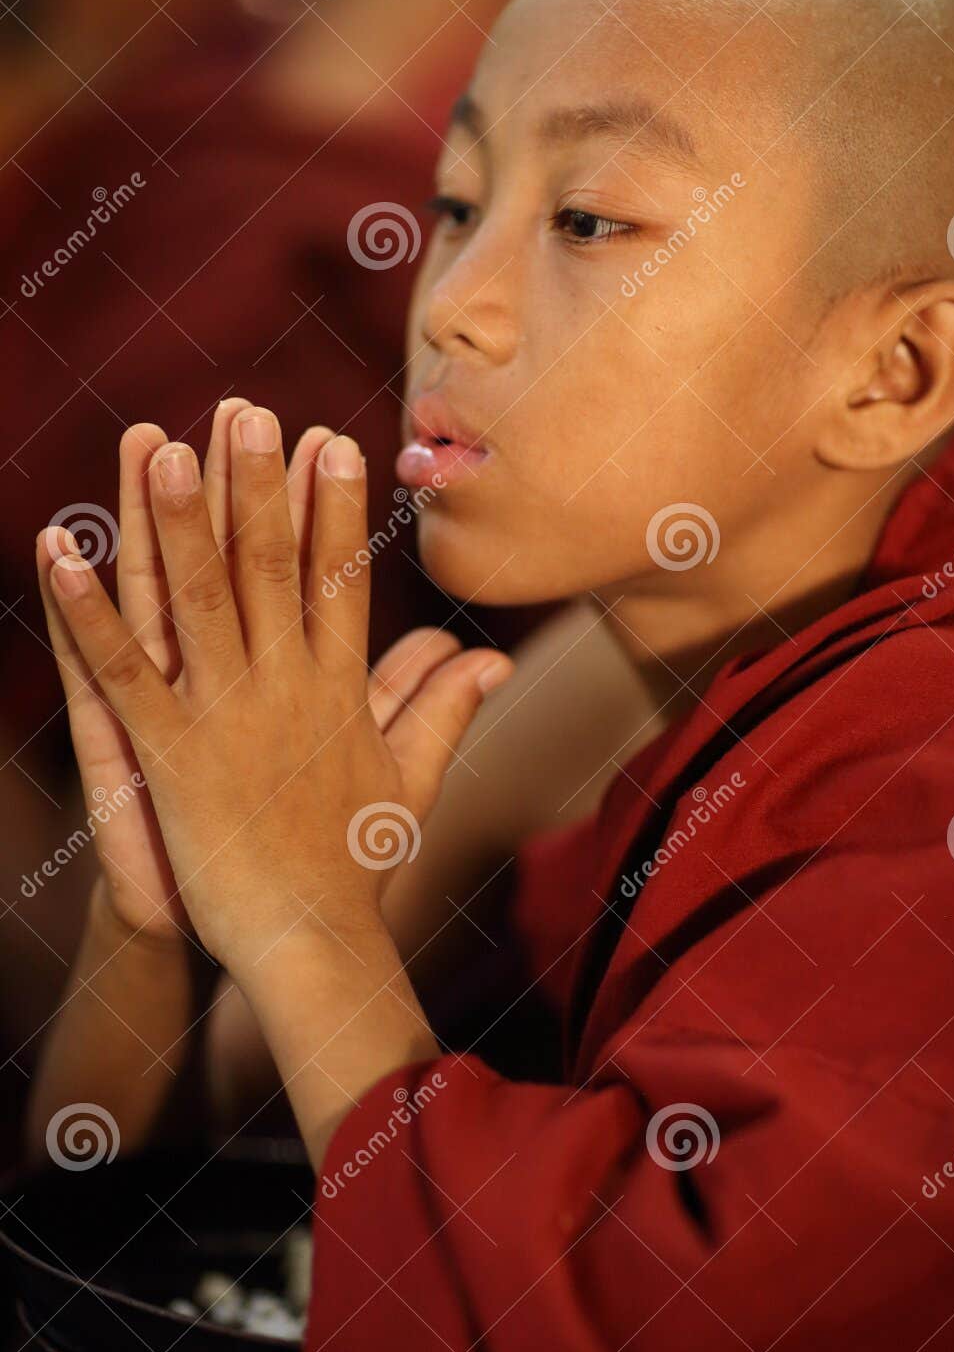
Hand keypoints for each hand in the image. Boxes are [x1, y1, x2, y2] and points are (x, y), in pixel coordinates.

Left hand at [39, 406, 510, 980]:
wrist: (313, 941)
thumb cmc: (358, 866)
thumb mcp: (410, 779)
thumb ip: (444, 708)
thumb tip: (495, 660)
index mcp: (338, 689)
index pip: (338, 580)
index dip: (333, 509)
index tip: (333, 441)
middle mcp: (286, 687)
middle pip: (269, 567)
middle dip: (255, 483)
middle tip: (245, 411)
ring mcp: (227, 717)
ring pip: (198, 600)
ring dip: (175, 519)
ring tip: (158, 446)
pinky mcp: (171, 754)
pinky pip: (123, 669)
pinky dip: (87, 611)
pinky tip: (60, 552)